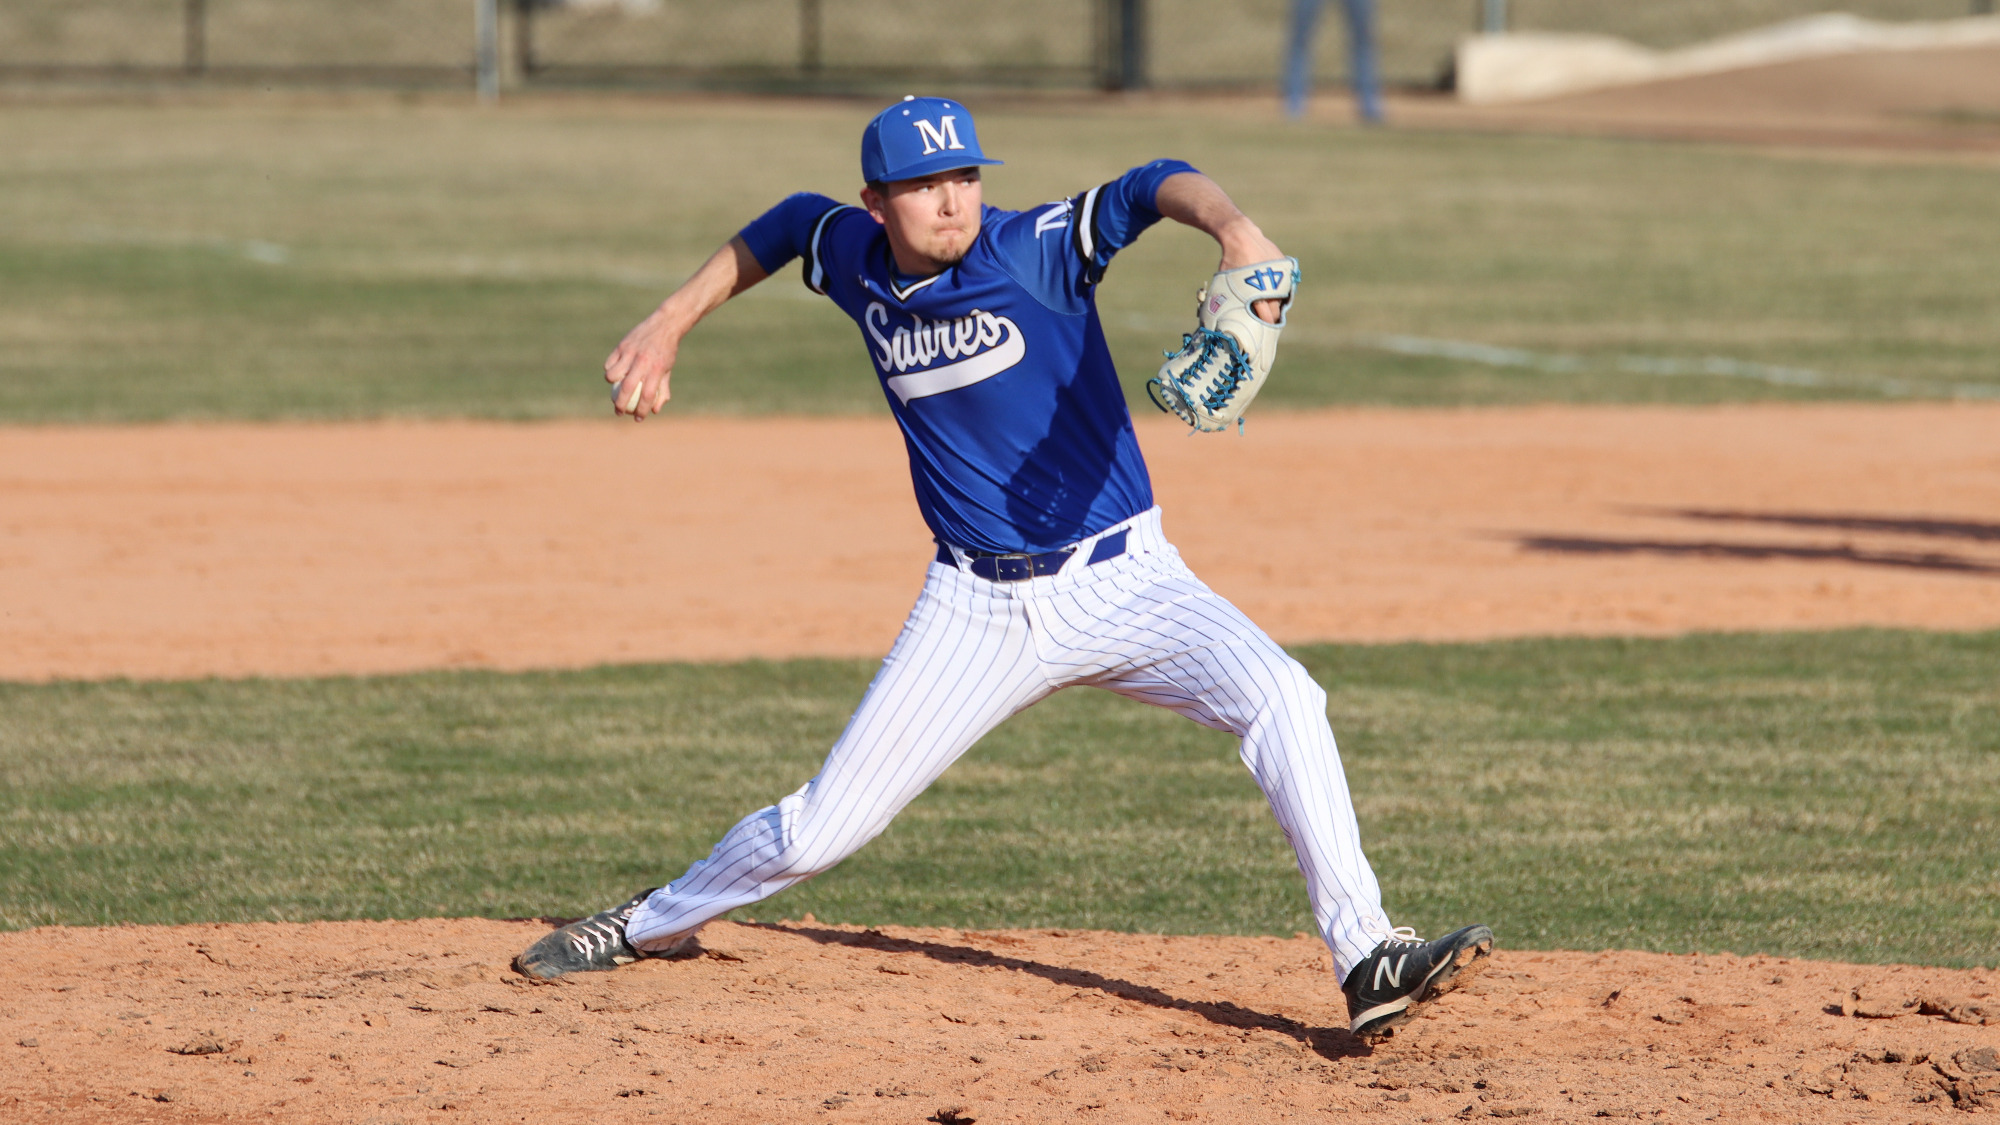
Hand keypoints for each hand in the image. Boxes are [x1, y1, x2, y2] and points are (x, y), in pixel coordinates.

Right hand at [604, 307, 682, 421]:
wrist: (664, 325)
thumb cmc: (666, 351)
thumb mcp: (668, 370)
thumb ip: (662, 391)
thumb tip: (654, 411)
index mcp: (657, 369)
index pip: (647, 395)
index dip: (641, 410)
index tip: (638, 418)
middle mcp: (642, 362)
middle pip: (627, 388)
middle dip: (621, 405)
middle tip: (619, 412)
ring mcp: (630, 352)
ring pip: (613, 375)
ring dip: (612, 386)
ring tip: (616, 389)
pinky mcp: (622, 345)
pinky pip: (610, 363)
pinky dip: (610, 370)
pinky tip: (615, 374)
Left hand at [1216, 218, 1286, 324]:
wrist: (1241, 236)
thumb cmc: (1230, 261)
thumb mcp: (1224, 282)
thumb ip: (1227, 299)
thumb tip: (1219, 315)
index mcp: (1256, 291)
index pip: (1266, 316)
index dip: (1266, 325)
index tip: (1264, 330)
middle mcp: (1271, 285)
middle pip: (1276, 309)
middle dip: (1273, 318)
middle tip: (1268, 323)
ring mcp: (1280, 274)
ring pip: (1282, 296)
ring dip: (1278, 303)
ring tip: (1272, 308)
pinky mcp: (1284, 265)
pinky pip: (1285, 282)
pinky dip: (1281, 287)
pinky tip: (1275, 291)